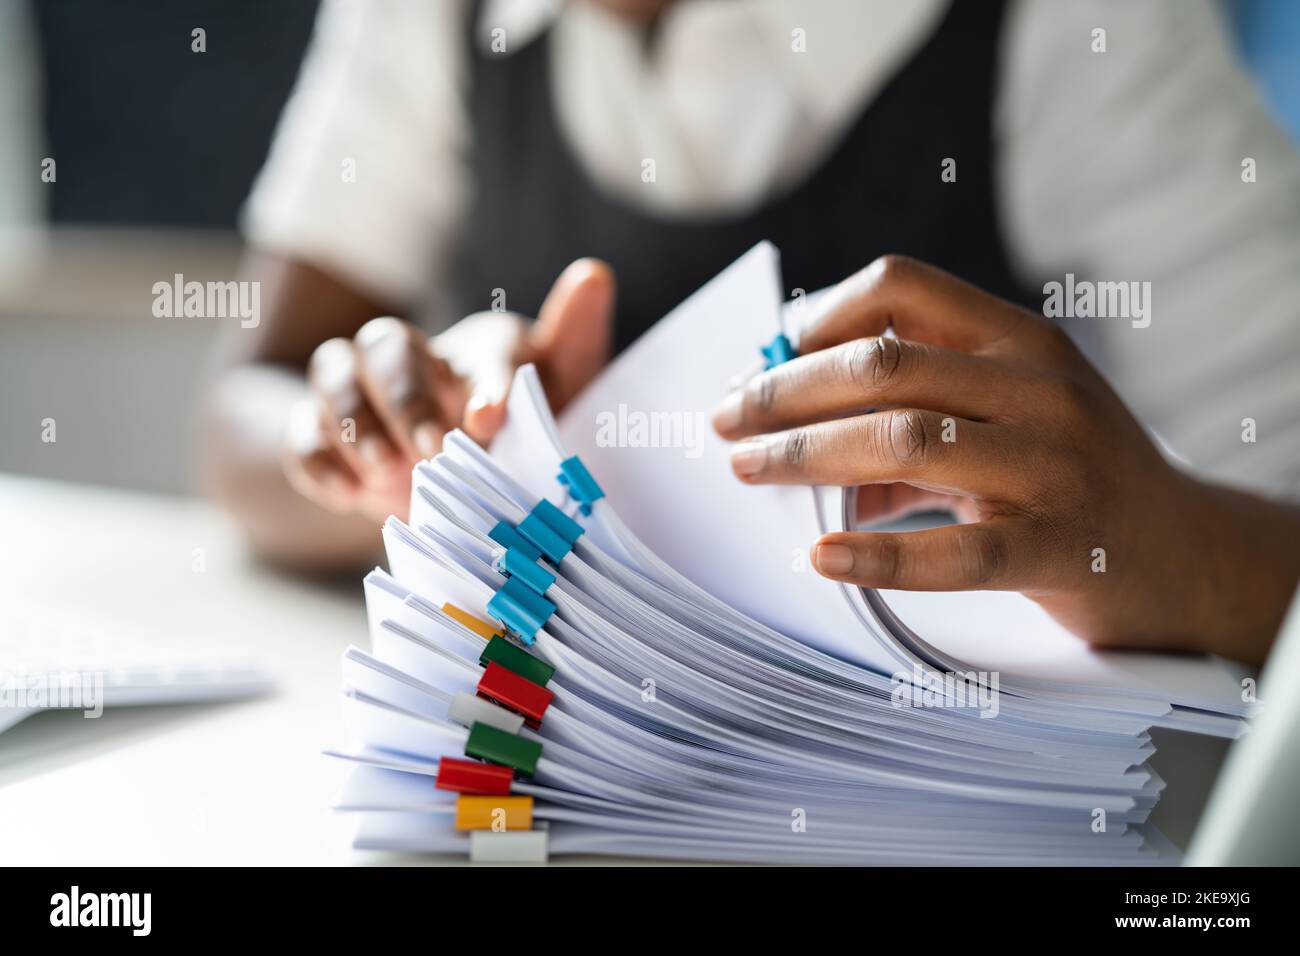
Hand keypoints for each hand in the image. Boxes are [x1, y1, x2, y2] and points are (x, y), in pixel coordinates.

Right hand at [283, 259, 614, 522]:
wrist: (454, 490)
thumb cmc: (517, 437)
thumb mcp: (561, 401)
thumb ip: (577, 343)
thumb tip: (593, 273)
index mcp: (480, 351)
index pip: (482, 348)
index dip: (485, 382)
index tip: (490, 422)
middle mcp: (414, 360)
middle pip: (386, 342)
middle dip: (406, 396)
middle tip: (432, 449)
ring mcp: (361, 396)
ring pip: (332, 373)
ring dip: (356, 420)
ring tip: (386, 471)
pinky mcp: (326, 437)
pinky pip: (302, 433)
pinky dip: (319, 461)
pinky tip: (348, 494)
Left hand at [712, 256, 1299, 661]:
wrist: (1180, 551)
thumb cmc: (1069, 473)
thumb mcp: (1004, 414)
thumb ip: (914, 409)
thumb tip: (795, 428)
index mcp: (1020, 339)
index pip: (901, 289)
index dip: (817, 316)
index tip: (767, 356)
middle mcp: (1038, 388)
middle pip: (882, 366)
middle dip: (783, 392)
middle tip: (725, 420)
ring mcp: (1053, 465)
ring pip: (904, 441)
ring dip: (805, 455)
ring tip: (748, 469)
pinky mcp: (1057, 546)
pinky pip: (956, 551)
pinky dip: (880, 553)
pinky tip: (822, 555)